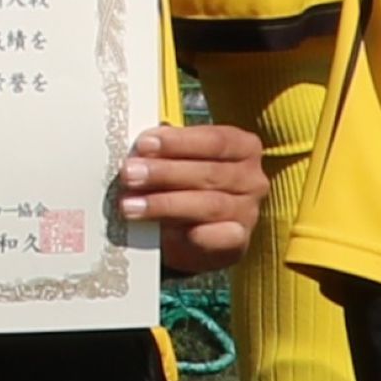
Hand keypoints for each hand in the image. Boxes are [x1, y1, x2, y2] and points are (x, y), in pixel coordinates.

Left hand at [112, 121, 270, 276]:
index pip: (215, 140)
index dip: (179, 142)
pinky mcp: (239, 241)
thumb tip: (141, 147)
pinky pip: (218, 238)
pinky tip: (165, 232)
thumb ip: (167, 151)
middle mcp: (251, 178)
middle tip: (129, 174)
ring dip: (165, 204)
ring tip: (131, 205)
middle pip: (210, 173)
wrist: (197, 233)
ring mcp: (248, 211)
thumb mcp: (179, 160)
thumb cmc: (186, 184)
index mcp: (243, 147)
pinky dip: (191, 234)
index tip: (145, 144)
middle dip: (165, 173)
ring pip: (209, 204)